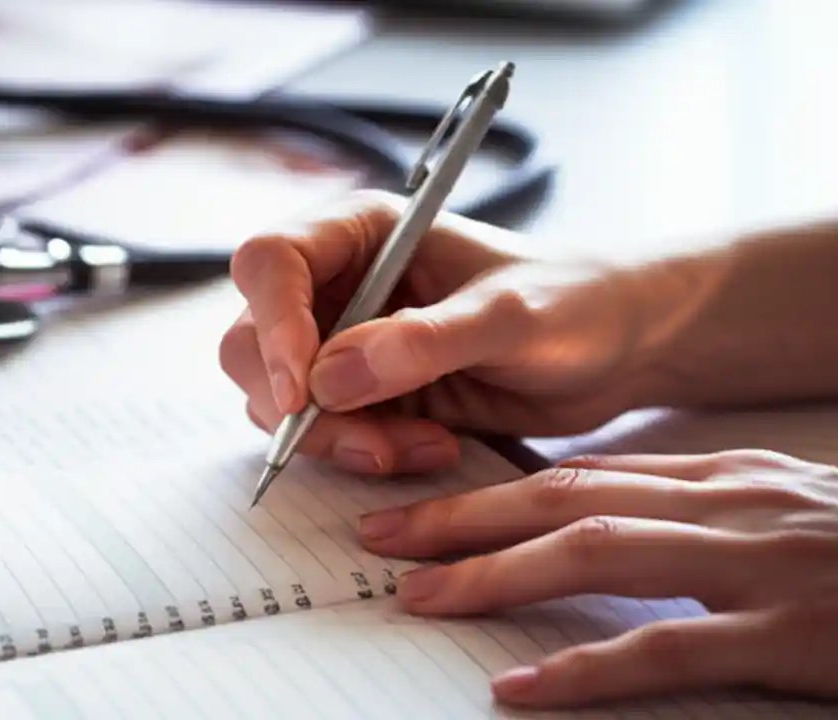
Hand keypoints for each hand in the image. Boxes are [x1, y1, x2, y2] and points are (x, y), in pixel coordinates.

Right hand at [220, 189, 660, 474]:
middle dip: (298, 402)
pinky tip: (431, 447)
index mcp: (362, 232)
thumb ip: (422, 342)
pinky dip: (364, 453)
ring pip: (279, 398)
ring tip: (420, 446)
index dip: (271, 324)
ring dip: (338, 437)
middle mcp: (338, 284)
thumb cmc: (575, 302)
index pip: (270, 262)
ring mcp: (344, 343)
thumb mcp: (510, 316)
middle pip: (252, 340)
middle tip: (367, 440)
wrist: (619, 348)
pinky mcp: (363, 395)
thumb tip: (326, 378)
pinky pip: (323, 433)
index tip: (300, 390)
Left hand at [356, 449, 837, 707]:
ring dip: (498, 573)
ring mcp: (767, 566)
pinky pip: (669, 649)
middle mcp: (736, 505)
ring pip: (600, 552)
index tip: (425, 507)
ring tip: (423, 596)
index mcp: (731, 477)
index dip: (493, 490)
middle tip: (385, 539)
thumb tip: (603, 536)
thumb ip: (702, 521)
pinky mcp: (799, 636)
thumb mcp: (787, 519)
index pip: (584, 473)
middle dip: (466, 515)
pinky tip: (522, 687)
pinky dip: (587, 669)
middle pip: (568, 497)